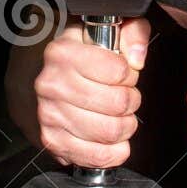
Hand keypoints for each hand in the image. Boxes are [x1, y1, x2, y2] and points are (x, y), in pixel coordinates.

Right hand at [33, 17, 149, 169]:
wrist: (53, 78)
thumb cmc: (85, 56)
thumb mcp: (110, 31)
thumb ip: (133, 33)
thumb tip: (136, 59)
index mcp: (63, 53)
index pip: (118, 71)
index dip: (129, 74)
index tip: (123, 74)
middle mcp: (52, 84)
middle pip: (117, 104)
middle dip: (130, 101)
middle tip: (123, 96)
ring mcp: (50, 114)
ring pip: (111, 131)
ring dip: (124, 126)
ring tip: (117, 115)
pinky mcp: (53, 141)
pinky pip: (97, 156)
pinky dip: (113, 151)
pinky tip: (112, 138)